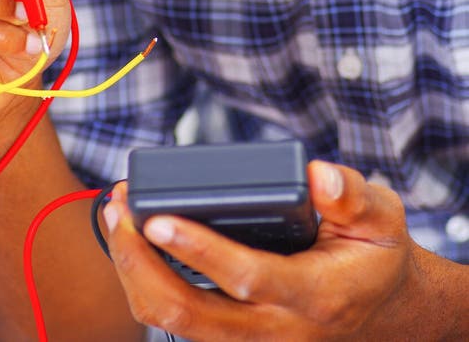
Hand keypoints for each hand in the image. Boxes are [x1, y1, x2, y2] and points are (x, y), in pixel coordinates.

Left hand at [103, 162, 448, 340]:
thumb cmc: (375, 255)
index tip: (158, 218)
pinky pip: (179, 321)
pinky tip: (134, 240)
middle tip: (118, 208)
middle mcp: (276, 330)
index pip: (247, 278)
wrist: (384, 308)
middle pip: (190, 313)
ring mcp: (253, 340)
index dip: (199, 249)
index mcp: (313, 296)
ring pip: (175, 323)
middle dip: (141, 262)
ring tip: (117, 216)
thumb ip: (353, 195)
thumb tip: (317, 176)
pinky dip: (148, 283)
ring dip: (135, 272)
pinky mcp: (236, 336)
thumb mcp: (382, 217)